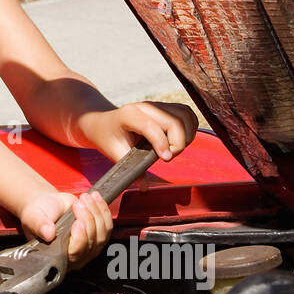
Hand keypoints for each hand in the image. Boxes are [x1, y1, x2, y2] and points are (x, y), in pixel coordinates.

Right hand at [18, 190, 113, 267]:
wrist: (47, 206)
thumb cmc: (37, 214)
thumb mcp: (34, 217)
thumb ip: (39, 225)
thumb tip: (47, 233)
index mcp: (57, 256)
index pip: (75, 253)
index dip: (80, 238)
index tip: (78, 221)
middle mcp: (76, 256)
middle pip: (92, 242)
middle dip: (88, 219)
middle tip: (78, 203)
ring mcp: (89, 246)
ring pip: (102, 234)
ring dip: (96, 212)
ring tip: (84, 197)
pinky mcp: (97, 235)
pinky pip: (107, 225)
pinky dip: (103, 210)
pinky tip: (96, 198)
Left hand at [78, 101, 197, 163]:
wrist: (103, 123)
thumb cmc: (107, 138)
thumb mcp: (114, 154)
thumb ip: (132, 169)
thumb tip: (145, 187)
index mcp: (129, 115)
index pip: (151, 126)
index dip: (162, 143)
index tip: (165, 159)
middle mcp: (145, 106)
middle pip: (174, 120)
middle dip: (178, 142)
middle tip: (167, 157)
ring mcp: (156, 105)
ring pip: (184, 115)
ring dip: (187, 135)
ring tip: (174, 149)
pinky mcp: (165, 108)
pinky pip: (186, 113)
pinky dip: (190, 126)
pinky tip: (181, 140)